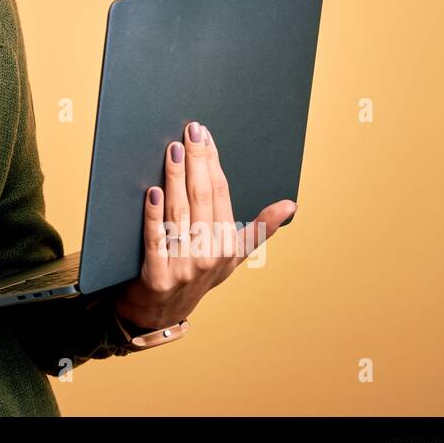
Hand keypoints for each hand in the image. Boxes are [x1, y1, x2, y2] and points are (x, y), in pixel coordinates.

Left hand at [114, 120, 296, 330]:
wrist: (162, 312)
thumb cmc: (199, 276)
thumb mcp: (233, 258)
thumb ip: (259, 231)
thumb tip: (291, 205)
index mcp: (228, 246)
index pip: (221, 195)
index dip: (213, 163)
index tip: (207, 135)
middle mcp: (209, 255)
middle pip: (202, 199)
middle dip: (197, 161)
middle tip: (191, 130)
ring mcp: (183, 266)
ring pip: (180, 214)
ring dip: (176, 179)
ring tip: (174, 150)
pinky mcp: (157, 275)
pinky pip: (154, 239)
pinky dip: (153, 215)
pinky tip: (152, 190)